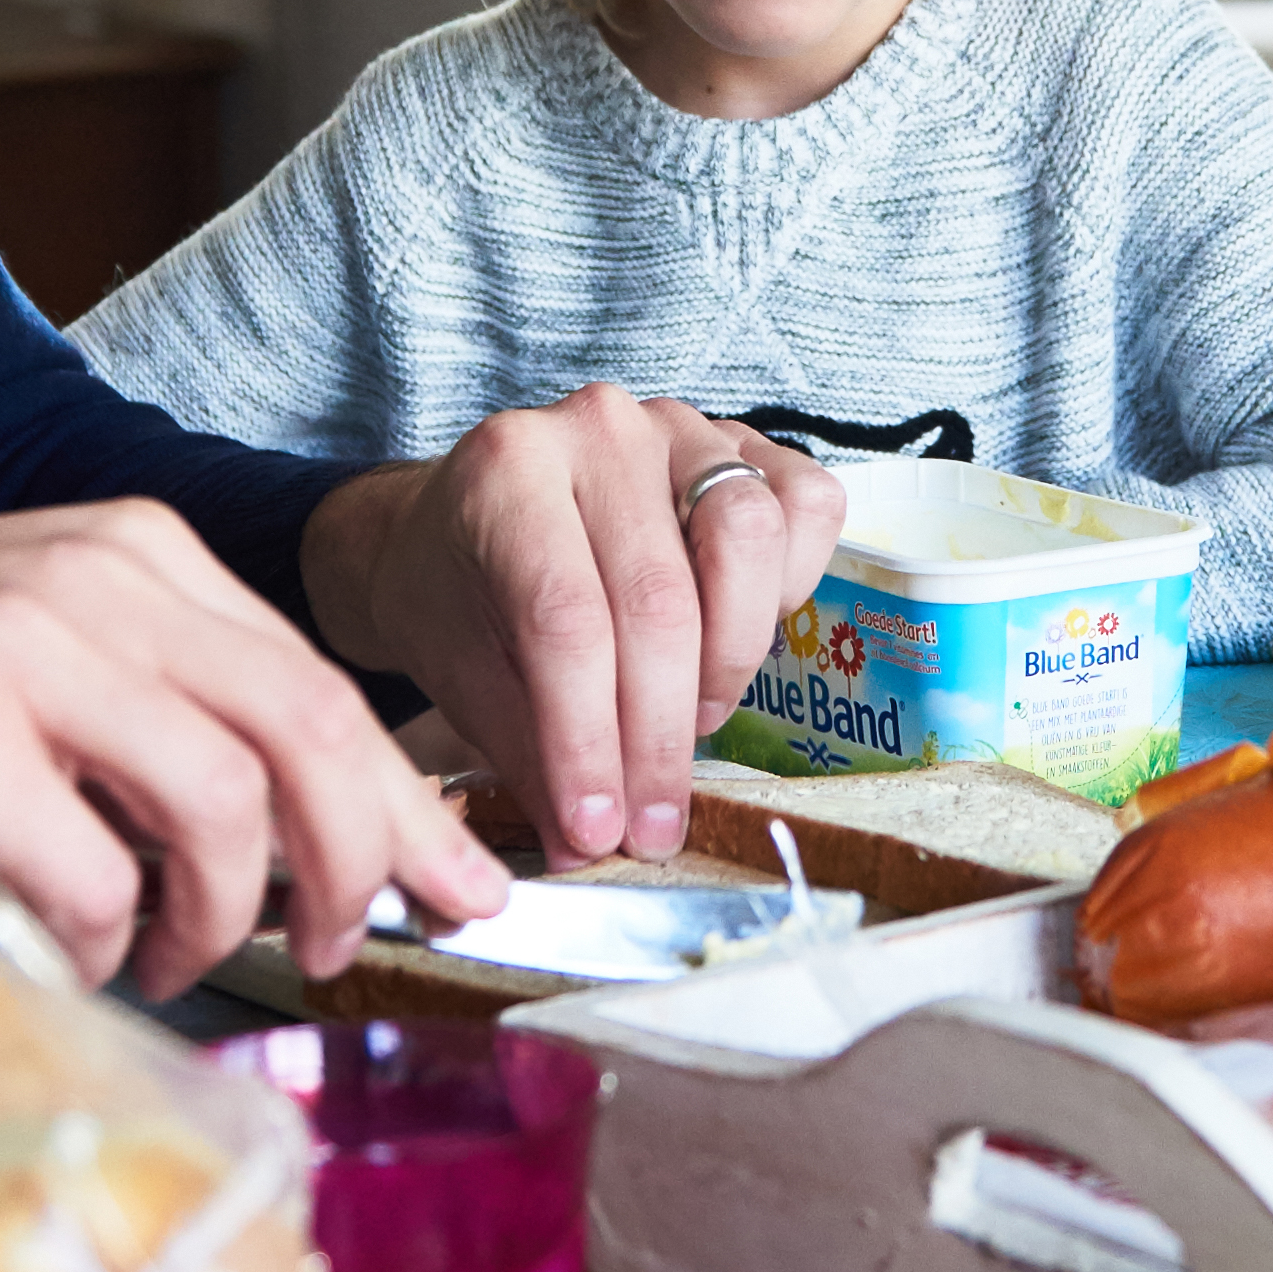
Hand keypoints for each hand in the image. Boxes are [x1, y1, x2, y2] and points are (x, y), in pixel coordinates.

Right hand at [0, 507, 503, 993]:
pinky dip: (93, 948)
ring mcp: (22, 662)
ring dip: (215, 922)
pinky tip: (47, 948)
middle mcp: (93, 586)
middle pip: (311, 736)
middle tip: (342, 949)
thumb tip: (291, 845)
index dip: (403, 799)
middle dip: (360, 866)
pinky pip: (92, 888)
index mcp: (130, 555)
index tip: (462, 883)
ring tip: (163, 957)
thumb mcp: (13, 652)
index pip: (317, 682)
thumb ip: (146, 714)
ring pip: (223, 816)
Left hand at [305, 389, 848, 860]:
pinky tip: (739, 639)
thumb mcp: (468, 677)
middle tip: (650, 822)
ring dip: (730, 660)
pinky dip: (791, 586)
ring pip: (746, 538)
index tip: (597, 828)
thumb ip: (531, 756)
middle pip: (659, 599)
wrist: (469, 520)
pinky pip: (808, 507)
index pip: (565, 620)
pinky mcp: (746, 442)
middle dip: (659, 735)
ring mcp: (681, 425)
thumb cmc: (464, 598)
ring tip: (692, 722)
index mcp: (507, 470)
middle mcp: (598, 427)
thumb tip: (587, 846)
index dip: (589, 739)